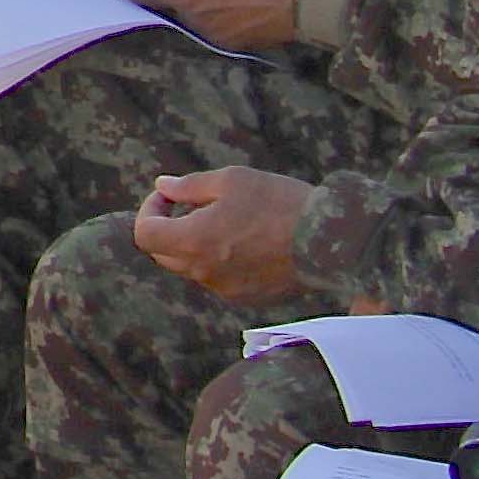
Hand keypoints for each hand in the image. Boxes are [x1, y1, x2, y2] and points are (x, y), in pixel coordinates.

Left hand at [133, 169, 314, 304]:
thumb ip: (190, 186)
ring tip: (227, 220)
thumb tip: (163, 186)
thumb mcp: (232, 180)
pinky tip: (247, 241)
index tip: (170, 195)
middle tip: (194, 204)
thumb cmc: (281, 203)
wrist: (333, 241)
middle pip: (164, 254)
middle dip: (169, 228)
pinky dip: (220, 261)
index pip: (145, 234)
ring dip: (195, 245)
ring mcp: (227, 289)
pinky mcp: (249, 298)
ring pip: (193, 268)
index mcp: (194, 241)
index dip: (150, 211)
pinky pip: (219, 280)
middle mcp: (205, 272)